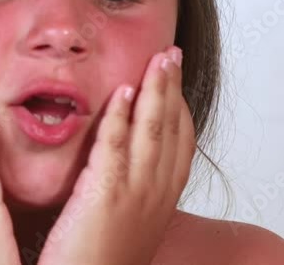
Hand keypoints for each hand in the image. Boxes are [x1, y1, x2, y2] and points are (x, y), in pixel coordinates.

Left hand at [37, 47, 194, 264]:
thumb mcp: (126, 228)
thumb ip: (127, 199)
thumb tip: (123, 181)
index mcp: (160, 202)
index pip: (179, 146)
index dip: (179, 109)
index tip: (175, 81)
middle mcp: (154, 196)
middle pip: (171, 130)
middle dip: (173, 88)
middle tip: (172, 55)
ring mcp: (133, 195)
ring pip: (151, 131)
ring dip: (156, 90)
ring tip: (158, 59)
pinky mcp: (103, 196)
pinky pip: (115, 147)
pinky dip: (122, 117)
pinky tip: (123, 92)